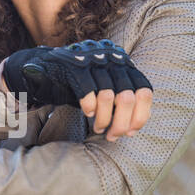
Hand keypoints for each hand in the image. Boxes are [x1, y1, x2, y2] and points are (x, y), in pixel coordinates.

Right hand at [1, 39, 152, 140]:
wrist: (49, 68)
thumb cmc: (83, 84)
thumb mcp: (107, 90)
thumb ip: (122, 102)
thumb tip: (132, 128)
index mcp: (126, 64)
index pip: (145, 91)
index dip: (140, 115)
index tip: (131, 132)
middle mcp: (113, 59)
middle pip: (127, 97)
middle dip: (121, 123)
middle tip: (112, 136)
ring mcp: (94, 60)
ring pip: (108, 97)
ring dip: (104, 119)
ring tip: (98, 128)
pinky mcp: (75, 65)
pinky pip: (88, 91)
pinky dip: (89, 107)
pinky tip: (87, 113)